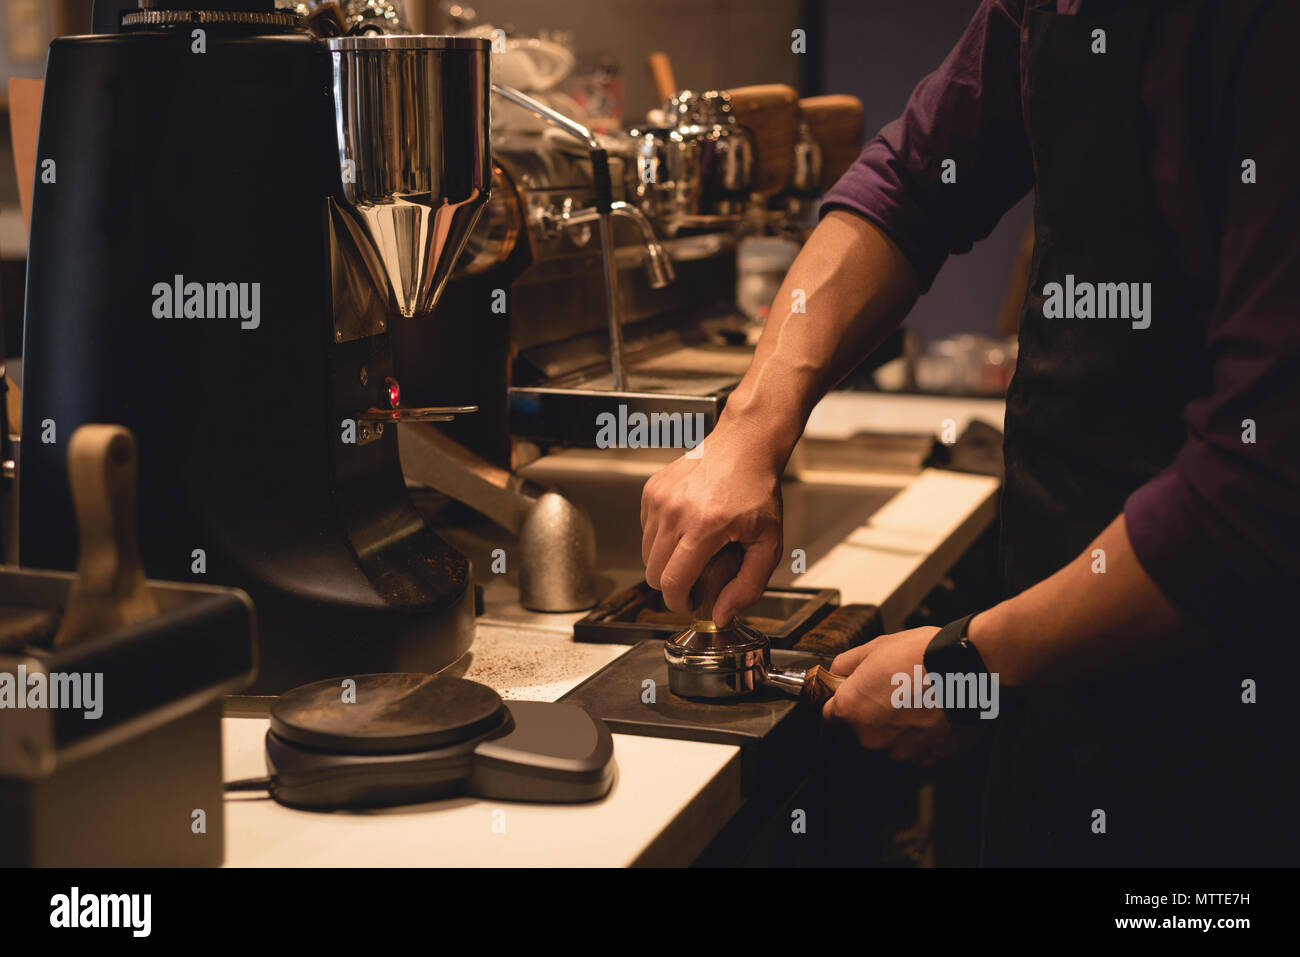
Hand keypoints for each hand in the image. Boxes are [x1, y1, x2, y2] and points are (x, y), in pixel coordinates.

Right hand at [640, 426, 782, 622]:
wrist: (744, 445)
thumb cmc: (758, 491)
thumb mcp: (768, 544)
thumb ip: (748, 586)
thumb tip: (721, 615)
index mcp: (704, 527)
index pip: (671, 583)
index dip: (679, 603)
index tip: (691, 604)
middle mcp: (675, 512)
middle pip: (652, 573)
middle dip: (671, 586)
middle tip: (694, 581)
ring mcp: (659, 499)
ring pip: (646, 554)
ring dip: (666, 562)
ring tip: (693, 551)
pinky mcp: (651, 491)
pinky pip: (646, 531)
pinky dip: (662, 538)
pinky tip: (686, 528)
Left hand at [823, 626, 960, 764]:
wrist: (967, 670)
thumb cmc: (922, 656)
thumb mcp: (875, 647)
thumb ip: (847, 664)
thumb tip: (838, 672)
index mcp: (851, 710)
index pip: (831, 713)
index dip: (843, 700)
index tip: (857, 692)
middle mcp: (871, 737)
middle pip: (863, 730)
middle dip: (874, 713)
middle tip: (895, 691)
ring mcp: (902, 751)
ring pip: (892, 742)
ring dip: (900, 727)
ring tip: (919, 701)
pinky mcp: (930, 758)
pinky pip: (920, 749)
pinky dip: (924, 736)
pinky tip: (933, 714)